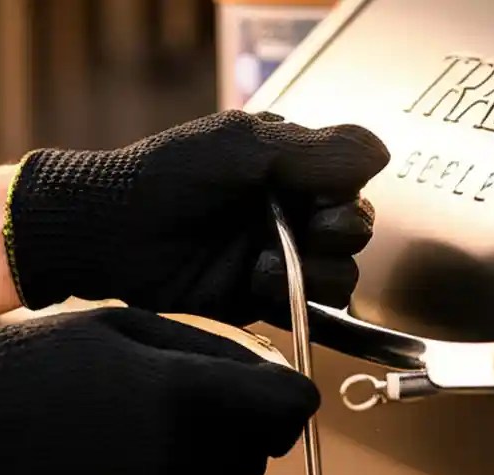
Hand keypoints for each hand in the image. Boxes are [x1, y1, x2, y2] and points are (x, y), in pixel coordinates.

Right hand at [0, 308, 319, 474]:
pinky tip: (127, 471)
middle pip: (263, 450)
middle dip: (239, 422)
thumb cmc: (22, 365)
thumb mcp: (115, 324)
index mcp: (186, 393)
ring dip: (208, 463)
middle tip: (177, 393)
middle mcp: (184, 460)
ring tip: (140, 427)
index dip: (283, 390)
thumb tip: (267, 371)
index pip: (292, 405)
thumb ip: (205, 346)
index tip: (261, 382)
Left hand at [3, 110, 390, 324]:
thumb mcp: (246, 147)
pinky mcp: (261, 300)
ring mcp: (279, 257)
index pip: (351, 183)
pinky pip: (308, 309)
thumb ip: (317, 151)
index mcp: (290, 166)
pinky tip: (258, 280)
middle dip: (340, 231)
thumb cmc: (170, 176)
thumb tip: (381, 153)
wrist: (113, 232)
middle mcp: (290, 211)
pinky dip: (294, 296)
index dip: (347, 194)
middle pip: (355, 231)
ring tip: (268, 260)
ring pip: (341, 275)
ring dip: (317, 269)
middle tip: (311, 227)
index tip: (323, 194)